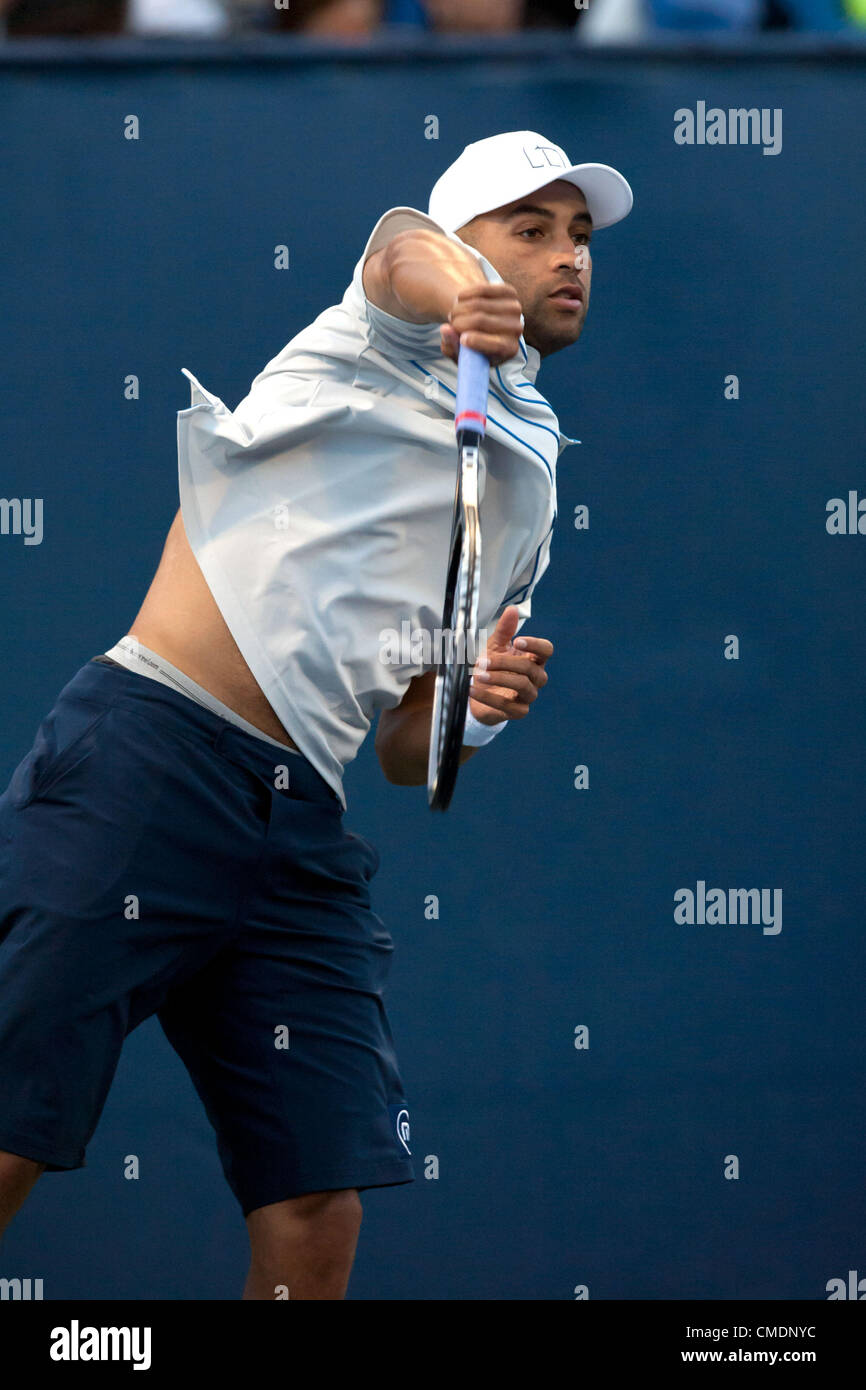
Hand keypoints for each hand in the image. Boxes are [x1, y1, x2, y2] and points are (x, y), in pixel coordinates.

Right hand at [440, 282, 523, 366]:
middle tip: (451, 323)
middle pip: (480, 320)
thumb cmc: (472, 345)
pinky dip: (465, 294)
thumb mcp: (461, 353)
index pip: (497, 345)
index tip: (461, 339)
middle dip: (458, 321)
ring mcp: (514, 309)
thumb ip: (451, 346)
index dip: (476, 341)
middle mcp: (516, 329)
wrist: (484, 325)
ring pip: (477, 304)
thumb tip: (445, 328)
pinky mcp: (510, 292)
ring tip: (454, 314)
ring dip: (458, 308)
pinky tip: (460, 300)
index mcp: (509, 350)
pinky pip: (482, 289)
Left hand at [469, 605, 552, 723]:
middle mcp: (535, 678)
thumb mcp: (494, 646)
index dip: (535, 645)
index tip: (517, 641)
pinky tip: (472, 690)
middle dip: (506, 663)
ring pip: (522, 686)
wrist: (478, 693)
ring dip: (499, 678)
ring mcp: (528, 696)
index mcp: (534, 659)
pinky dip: (488, 697)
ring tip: (479, 674)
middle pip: (531, 668)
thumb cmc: (491, 667)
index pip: (546, 650)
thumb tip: (512, 610)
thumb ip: (504, 630)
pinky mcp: (518, 712)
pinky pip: (507, 706)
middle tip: (484, 660)